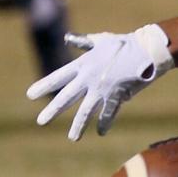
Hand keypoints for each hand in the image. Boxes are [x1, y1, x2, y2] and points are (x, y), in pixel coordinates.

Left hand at [26, 24, 173, 140]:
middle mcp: (89, 77)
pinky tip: (101, 132)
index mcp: (83, 64)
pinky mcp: (118, 95)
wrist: (147, 50)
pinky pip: (109, 113)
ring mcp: (103, 88)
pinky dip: (105, 123)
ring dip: (78, 125)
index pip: (58, 77)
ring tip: (73, 138)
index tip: (30, 95)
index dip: (44, 86)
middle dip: (53, 110)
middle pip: (67, 97)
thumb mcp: (101, 40)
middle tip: (41, 121)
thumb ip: (83, 41)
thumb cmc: (125, 43)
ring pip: (86, 110)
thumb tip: (68, 38)